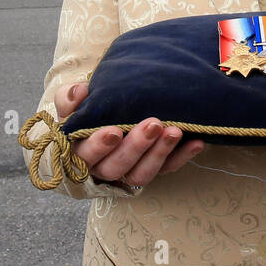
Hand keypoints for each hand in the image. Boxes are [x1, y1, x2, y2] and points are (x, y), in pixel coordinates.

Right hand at [56, 82, 204, 186]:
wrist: (105, 116)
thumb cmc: (87, 110)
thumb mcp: (73, 103)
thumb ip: (69, 98)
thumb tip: (79, 92)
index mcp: (79, 153)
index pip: (86, 155)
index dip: (99, 146)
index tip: (113, 131)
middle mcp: (104, 167)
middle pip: (118, 166)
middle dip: (136, 146)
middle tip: (152, 124)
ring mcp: (130, 171)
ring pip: (143, 173)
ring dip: (160, 153)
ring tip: (175, 131)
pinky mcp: (152, 169)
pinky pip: (168, 168)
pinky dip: (183, 156)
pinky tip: (196, 142)